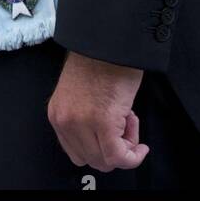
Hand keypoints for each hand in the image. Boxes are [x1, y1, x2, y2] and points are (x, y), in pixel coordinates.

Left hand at [48, 50, 148, 171]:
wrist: (109, 40)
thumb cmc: (101, 59)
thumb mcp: (81, 96)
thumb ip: (84, 120)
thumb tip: (103, 140)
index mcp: (58, 114)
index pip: (76, 151)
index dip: (100, 149)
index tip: (114, 138)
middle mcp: (65, 121)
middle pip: (91, 159)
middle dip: (114, 149)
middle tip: (125, 126)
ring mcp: (82, 123)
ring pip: (106, 161)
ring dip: (125, 148)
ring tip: (130, 121)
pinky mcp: (103, 123)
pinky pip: (119, 156)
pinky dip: (133, 156)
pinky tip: (141, 145)